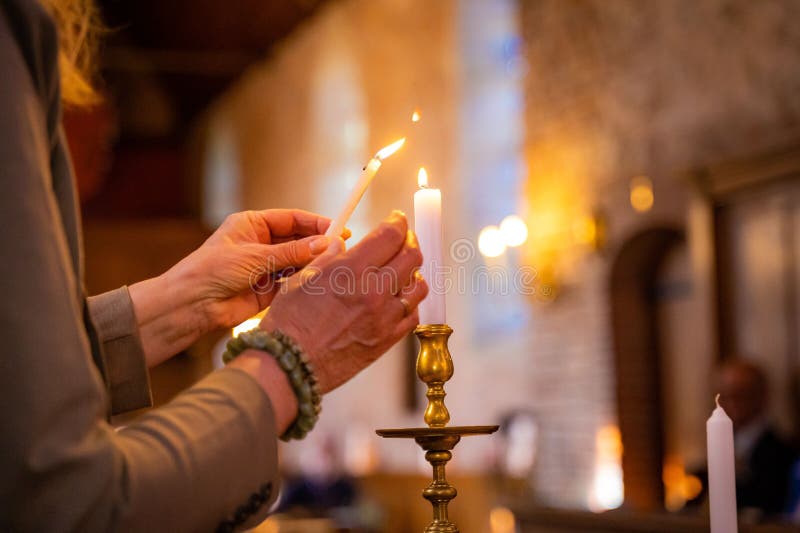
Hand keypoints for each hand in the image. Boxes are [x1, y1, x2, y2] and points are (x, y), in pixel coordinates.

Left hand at [129, 209, 346, 366]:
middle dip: (318, 244)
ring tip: (333, 266)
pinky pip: (292, 282)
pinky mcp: (268, 290)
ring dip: (313, 264)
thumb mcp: (255, 256)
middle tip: (342, 248)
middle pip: (298, 240)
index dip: (316, 223)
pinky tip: (318, 281)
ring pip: (298, 262)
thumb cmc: (213, 271)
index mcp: (253, 225)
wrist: (191, 305)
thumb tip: (325, 243)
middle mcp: (261, 244)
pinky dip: (305, 281)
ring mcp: (265, 267)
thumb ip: (291, 252)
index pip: (292, 219)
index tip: (339, 228)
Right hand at [259, 210, 427, 393]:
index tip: (397, 219)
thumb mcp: (303, 277)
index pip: (391, 235)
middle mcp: (374, 292)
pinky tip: (398, 299)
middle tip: (404, 239)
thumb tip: (342, 244)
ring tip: (402, 270)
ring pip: (419, 286)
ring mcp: (384, 318)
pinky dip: (409, 302)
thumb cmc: (289, 323)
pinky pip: (412, 315)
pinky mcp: (386, 340)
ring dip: (413, 273)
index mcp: (352, 270)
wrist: (289, 365)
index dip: (398, 222)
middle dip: (410, 242)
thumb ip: (329, 257)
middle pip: (412, 257)